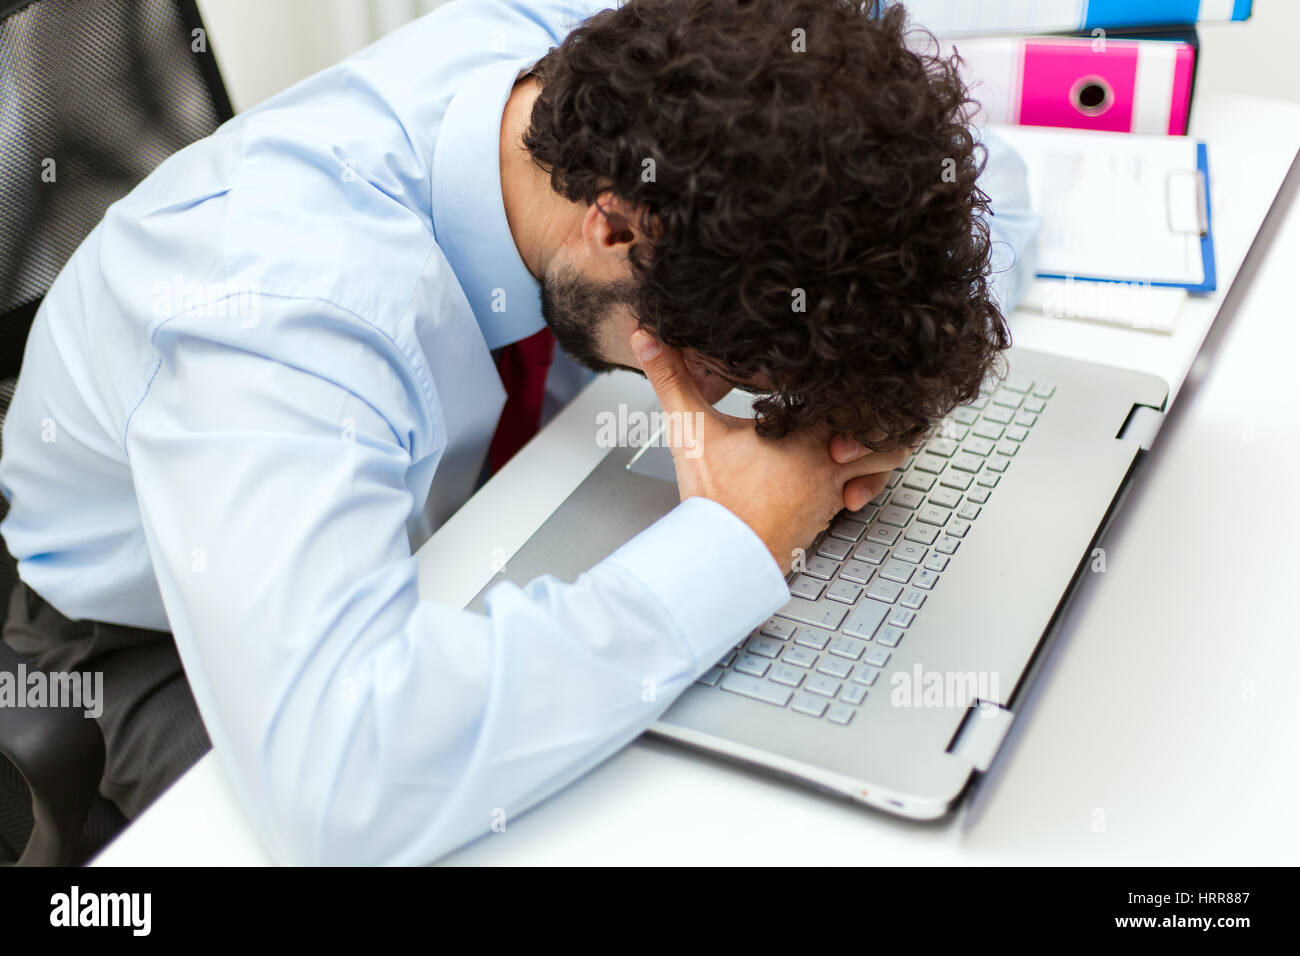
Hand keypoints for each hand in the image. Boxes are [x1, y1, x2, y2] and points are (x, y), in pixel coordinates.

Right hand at [632, 331, 906, 572]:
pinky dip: (861, 481)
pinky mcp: (828, 513)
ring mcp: (833, 488)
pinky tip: (839, 477)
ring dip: (873, 448)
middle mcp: (828, 458)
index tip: (824, 367)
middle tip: (847, 400)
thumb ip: (671, 380)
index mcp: (803, 429)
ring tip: (851, 438)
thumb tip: (647, 340)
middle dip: (866, 409)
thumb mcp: (691, 431)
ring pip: (881, 458)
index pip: (844, 388)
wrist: (726, 556)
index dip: (840, 372)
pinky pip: (863, 490)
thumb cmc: (715, 498)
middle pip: (875, 420)